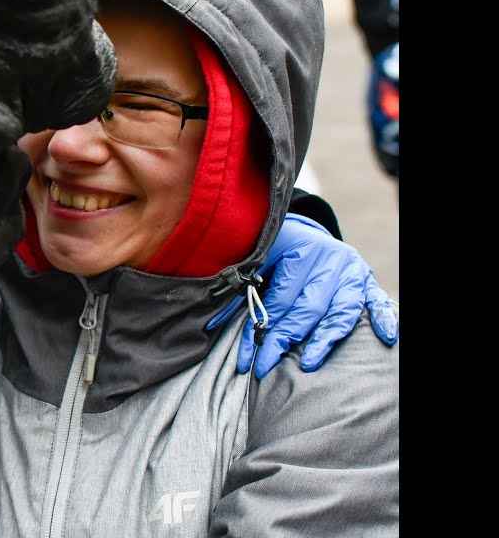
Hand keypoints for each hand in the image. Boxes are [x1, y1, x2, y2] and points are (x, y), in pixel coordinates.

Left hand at [206, 213, 398, 378]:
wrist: (302, 230)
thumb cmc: (274, 248)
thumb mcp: (254, 258)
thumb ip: (237, 288)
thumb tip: (210, 323)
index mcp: (298, 249)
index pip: (277, 298)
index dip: (258, 329)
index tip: (245, 359)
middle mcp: (329, 259)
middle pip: (307, 308)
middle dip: (283, 339)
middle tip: (265, 365)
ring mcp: (351, 270)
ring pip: (341, 309)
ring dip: (324, 339)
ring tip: (308, 363)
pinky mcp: (367, 279)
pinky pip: (378, 300)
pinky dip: (384, 317)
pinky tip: (386, 338)